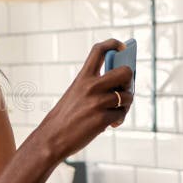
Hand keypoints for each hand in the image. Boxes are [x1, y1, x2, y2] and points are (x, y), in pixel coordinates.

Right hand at [35, 39, 133, 159]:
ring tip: (115, 111)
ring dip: (125, 105)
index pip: (99, 50)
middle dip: (130, 81)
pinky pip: (121, 114)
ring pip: (128, 96)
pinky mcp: (102, 118)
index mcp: (82, 77)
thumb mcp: (75, 94)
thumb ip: (95, 86)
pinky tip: (110, 123)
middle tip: (124, 89)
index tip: (123, 47)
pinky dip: (118, 119)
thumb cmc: (65, 117)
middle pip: (125, 72)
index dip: (114, 44)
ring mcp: (97, 102)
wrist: (52, 138)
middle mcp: (91, 86)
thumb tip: (123, 84)